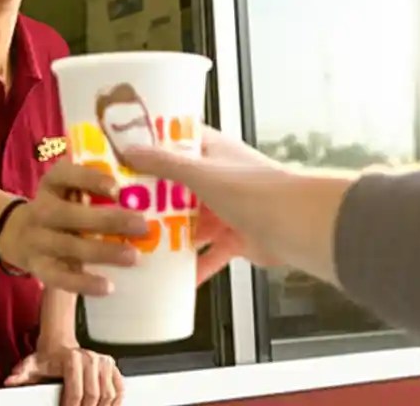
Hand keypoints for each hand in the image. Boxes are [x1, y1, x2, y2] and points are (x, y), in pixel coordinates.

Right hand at [0, 157, 149, 295]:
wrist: (17, 235)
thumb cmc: (62, 206)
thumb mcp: (70, 188)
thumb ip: (97, 184)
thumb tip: (147, 179)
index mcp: (51, 184)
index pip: (65, 175)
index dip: (90, 180)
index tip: (117, 188)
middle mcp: (40, 211)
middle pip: (70, 215)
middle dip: (108, 220)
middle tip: (141, 225)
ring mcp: (37, 241)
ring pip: (69, 246)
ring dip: (103, 252)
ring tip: (134, 257)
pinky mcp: (40, 269)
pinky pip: (60, 278)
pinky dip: (84, 283)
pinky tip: (108, 286)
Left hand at [5, 345, 123, 405]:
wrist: (59, 346)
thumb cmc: (47, 359)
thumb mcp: (31, 365)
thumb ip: (22, 374)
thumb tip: (11, 380)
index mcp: (73, 359)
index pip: (76, 393)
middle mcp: (91, 359)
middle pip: (94, 395)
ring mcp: (104, 362)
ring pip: (108, 394)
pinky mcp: (112, 367)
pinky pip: (119, 388)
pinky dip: (116, 401)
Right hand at [122, 127, 281, 283]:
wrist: (295, 225)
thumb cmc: (253, 189)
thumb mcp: (199, 172)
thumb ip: (164, 163)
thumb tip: (130, 151)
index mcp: (214, 151)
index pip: (179, 140)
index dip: (153, 145)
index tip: (125, 154)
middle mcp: (221, 176)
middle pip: (180, 186)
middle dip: (155, 198)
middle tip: (124, 207)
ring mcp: (229, 208)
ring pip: (192, 221)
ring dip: (171, 234)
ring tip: (140, 244)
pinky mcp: (237, 237)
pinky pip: (210, 253)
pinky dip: (194, 266)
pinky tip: (175, 279)